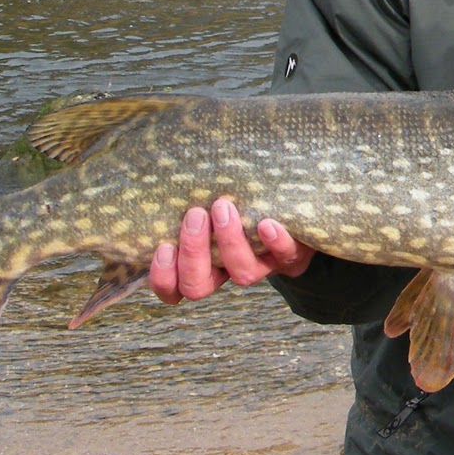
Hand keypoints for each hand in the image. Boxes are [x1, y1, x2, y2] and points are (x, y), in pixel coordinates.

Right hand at [148, 198, 313, 304]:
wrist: (292, 203)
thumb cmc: (237, 194)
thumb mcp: (207, 195)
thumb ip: (187, 192)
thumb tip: (161, 165)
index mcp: (200, 263)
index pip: (173, 288)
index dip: (162, 276)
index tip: (163, 245)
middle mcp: (227, 272)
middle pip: (199, 286)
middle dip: (193, 253)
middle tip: (195, 214)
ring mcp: (260, 267)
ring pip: (242, 275)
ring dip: (229, 241)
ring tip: (224, 206)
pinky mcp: (291, 258)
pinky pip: (285, 258)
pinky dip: (275, 243)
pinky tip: (267, 223)